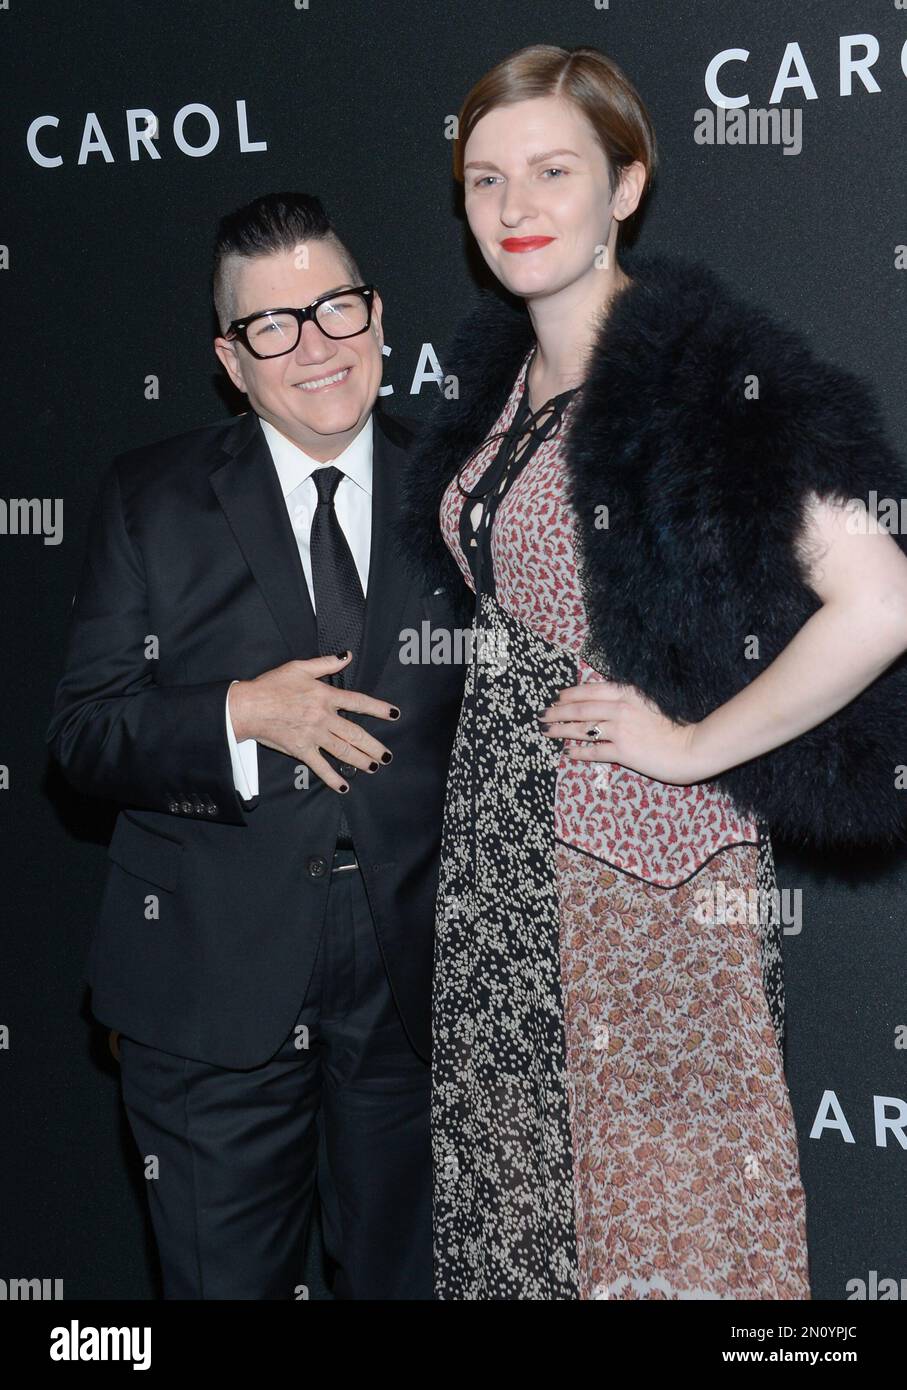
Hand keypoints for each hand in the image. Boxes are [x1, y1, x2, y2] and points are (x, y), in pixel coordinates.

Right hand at [228, 651, 399, 792]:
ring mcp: (313, 735)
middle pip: (356, 733)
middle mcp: (324, 717)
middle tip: (387, 756)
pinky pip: (320, 767)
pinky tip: (343, 787)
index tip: (394, 714)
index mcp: (325, 696)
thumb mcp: (299, 667)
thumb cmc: (271, 685)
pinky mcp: (301, 750)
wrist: (248, 706)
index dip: (378, 709)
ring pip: (343, 751)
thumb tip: (346, 656)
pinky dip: (332, 778)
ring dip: (361, 760)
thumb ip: (325, 663)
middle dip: (374, 746)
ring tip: (374, 767)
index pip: (358, 702)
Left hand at [537, 679, 702, 784]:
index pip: (591, 690)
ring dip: (561, 730)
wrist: (693, 745)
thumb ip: (632, 699)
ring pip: (582, 729)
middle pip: (580, 709)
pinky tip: (568, 752)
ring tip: (548, 731)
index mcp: (629, 692)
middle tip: (543, 714)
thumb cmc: (680, 723)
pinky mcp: (622, 751)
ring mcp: (619, 730)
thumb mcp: (654, 701)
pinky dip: (578, 751)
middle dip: (558, 711)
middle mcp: (620, 708)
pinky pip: (594, 751)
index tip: (559, 696)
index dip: (571, 694)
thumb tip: (612, 700)